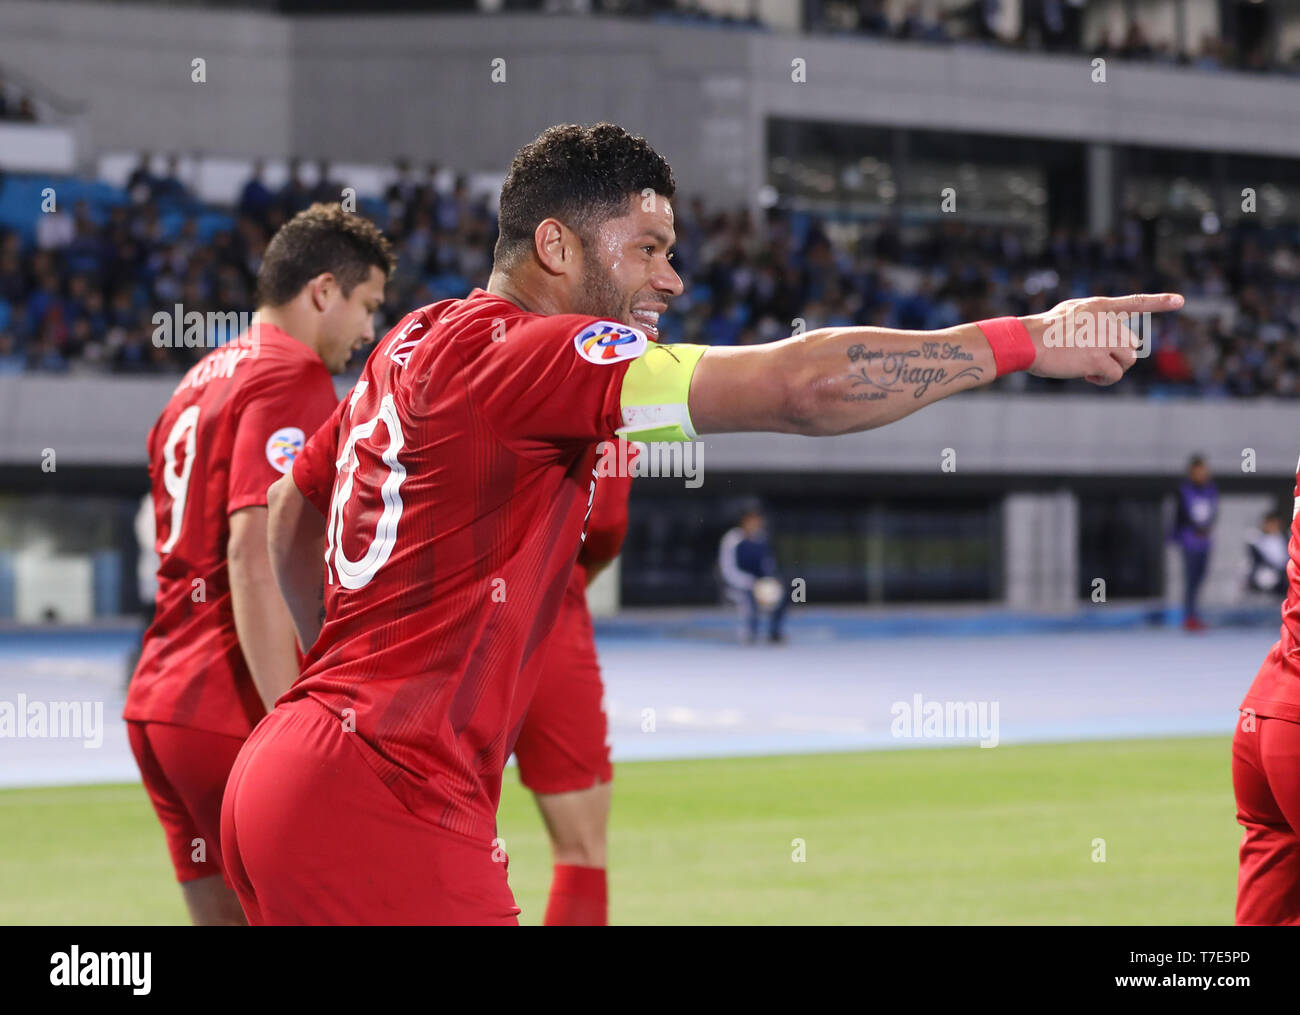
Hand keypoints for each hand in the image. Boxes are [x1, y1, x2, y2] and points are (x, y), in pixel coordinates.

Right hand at [1023, 293, 1183, 385]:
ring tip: (1089, 368)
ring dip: (1112, 368)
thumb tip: (1103, 338)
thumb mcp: (1069, 315)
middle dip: (1117, 356)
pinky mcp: (1098, 358)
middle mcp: (1106, 321)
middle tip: (1093, 360)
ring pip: (1128, 360)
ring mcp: (1104, 339)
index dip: (1159, 301)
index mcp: (1098, 306)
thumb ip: (1091, 320)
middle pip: (1131, 344)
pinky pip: (1115, 375)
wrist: (1026, 341)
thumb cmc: (1041, 332)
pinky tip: (1087, 375)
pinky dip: (1103, 379)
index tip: (1179, 300)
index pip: (1134, 302)